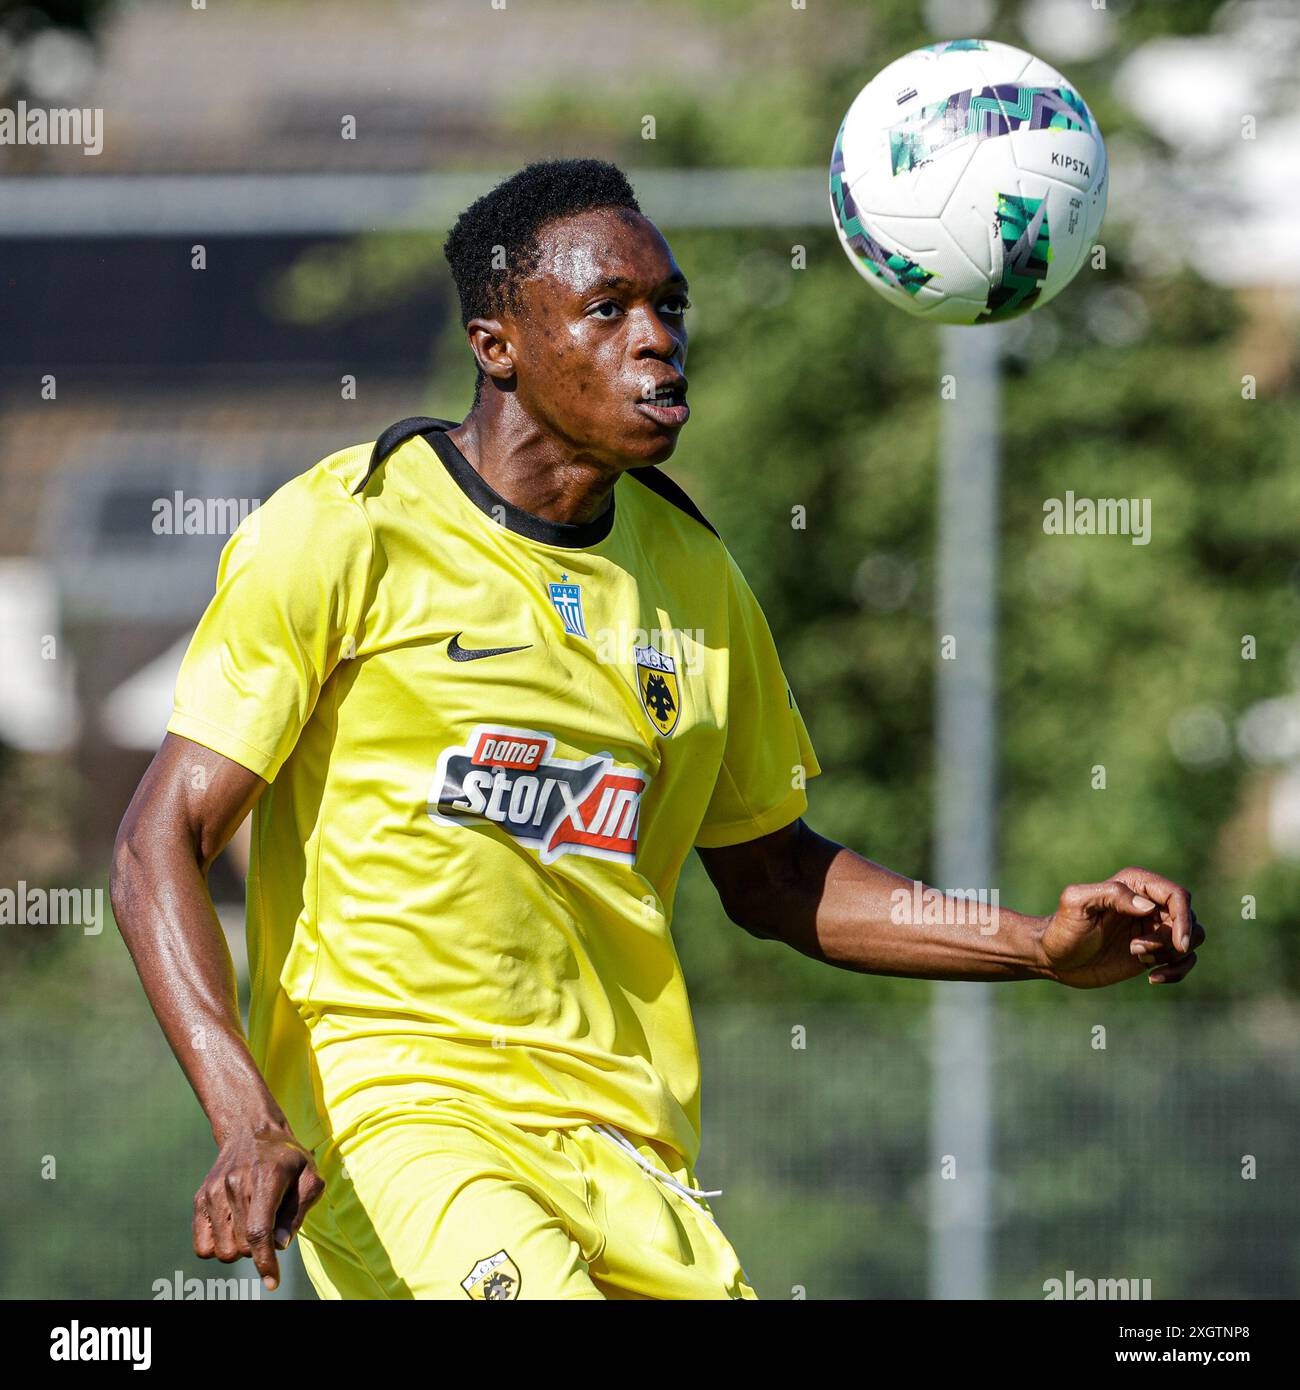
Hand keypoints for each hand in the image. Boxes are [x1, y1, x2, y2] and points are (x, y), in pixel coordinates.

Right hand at [193, 1124, 324, 1289]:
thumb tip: (280, 1245)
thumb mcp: (309, 1177)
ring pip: (222, 1251)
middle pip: (241, 1247)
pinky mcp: (200, 1199)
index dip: (265, 1262)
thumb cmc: (286, 1159)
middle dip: (259, 1249)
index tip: (273, 1282)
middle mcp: (236, 1184)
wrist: (251, 1130)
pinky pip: (202, 1246)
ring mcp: (214, 1191)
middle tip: (270, 1226)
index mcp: (266, 1178)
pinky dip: (218, 1248)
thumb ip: (298, 1212)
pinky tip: (233, 1230)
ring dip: (239, 1250)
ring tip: (252, 1225)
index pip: (258, 1231)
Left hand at [1038, 866, 1204, 989]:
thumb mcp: (1078, 904)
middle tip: (1136, 950)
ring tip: (1139, 960)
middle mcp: (1149, 903)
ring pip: (1192, 938)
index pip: (1177, 895)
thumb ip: (1111, 895)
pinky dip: (1178, 971)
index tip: (1179, 944)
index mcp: (1135, 884)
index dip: (1184, 918)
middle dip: (1170, 941)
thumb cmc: (1062, 928)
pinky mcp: (1154, 952)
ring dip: (1173, 955)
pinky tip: (1152, 978)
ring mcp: (1154, 928)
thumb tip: (1149, 906)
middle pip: (1188, 919)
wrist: (1054, 958)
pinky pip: (1185, 959)